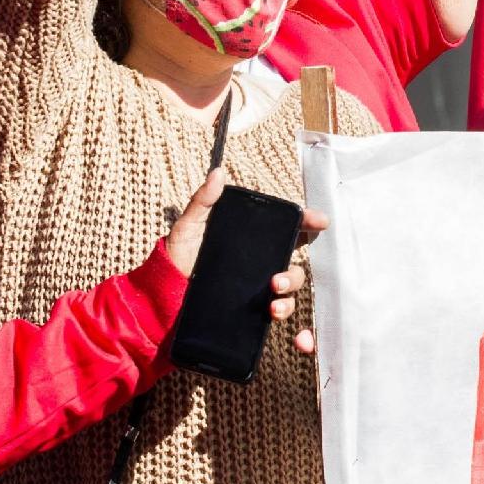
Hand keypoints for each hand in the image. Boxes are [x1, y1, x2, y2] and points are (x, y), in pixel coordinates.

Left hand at [161, 169, 328, 355]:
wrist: (164, 295)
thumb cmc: (177, 256)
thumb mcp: (188, 225)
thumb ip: (203, 200)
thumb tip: (217, 173)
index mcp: (251, 237)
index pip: (287, 227)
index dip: (307, 221)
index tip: (319, 221)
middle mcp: (259, 261)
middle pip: (294, 259)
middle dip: (296, 267)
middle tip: (277, 277)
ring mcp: (258, 285)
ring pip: (291, 284)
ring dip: (290, 289)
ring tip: (272, 294)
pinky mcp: (254, 308)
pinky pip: (279, 309)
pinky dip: (283, 310)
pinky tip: (272, 311)